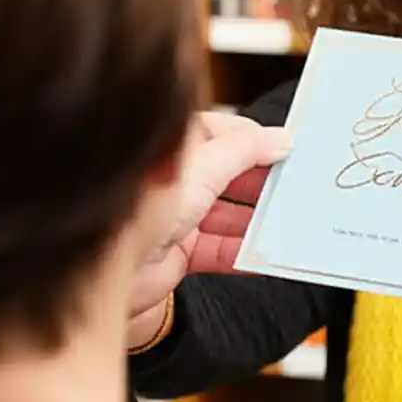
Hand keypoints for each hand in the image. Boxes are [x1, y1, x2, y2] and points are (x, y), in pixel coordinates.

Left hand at [128, 112, 291, 323]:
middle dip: (262, 183)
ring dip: (258, 220)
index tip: (288, 148)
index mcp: (174, 147)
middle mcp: (175, 180)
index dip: (256, 141)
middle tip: (295, 187)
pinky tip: (267, 253)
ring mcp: (176, 217)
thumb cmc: (139, 205)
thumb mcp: (204, 167)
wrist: (105, 267)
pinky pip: (221, 250)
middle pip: (230, 175)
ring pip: (228, 214)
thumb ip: (246, 152)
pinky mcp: (179, 253)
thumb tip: (280, 139)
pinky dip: (245, 252)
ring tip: (288, 220)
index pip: (224, 134)